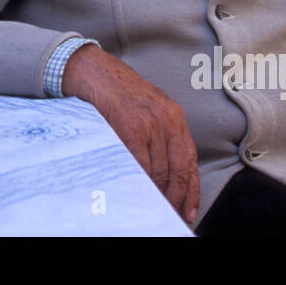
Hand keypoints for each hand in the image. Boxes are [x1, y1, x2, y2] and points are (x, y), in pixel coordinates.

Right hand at [63, 45, 200, 224]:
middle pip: (177, 171)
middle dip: (173, 197)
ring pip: (158, 171)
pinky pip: (140, 165)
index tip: (189, 210)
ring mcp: (150, 124)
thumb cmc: (116, 92)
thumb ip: (159, 134)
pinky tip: (136, 190)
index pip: (190, 160)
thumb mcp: (147, 109)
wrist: (93, 70)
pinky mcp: (131, 128)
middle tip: (168, 213)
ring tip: (149, 206)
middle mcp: (167, 120)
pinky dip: (139, 181)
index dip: (191, 190)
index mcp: (175, 116)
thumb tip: (164, 173)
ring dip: (155, 193)